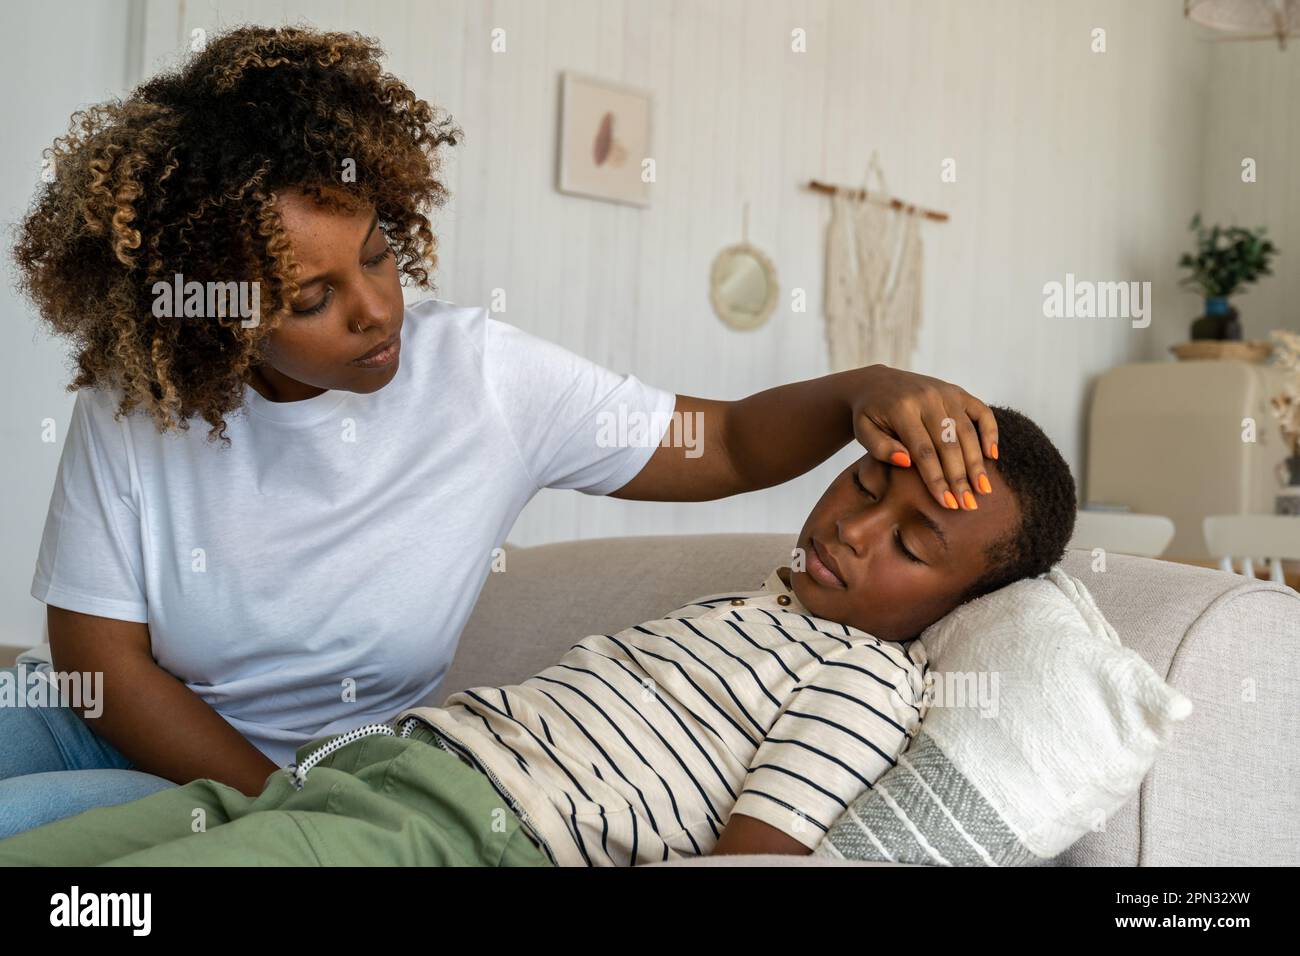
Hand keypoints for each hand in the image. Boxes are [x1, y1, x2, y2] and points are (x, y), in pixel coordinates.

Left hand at [847, 364, 998, 510]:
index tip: (946, 503)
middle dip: (960, 477)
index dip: (937, 479)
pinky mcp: (958, 391)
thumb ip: (881, 448)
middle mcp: (928, 398)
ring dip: (977, 462)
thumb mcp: (864, 431)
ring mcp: (945, 392)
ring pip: (967, 431)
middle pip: (949, 443)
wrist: (876, 383)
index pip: (924, 451)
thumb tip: (907, 462)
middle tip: (969, 504)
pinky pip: (981, 411)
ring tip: (983, 489)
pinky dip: (990, 432)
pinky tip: (992, 456)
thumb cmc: (870, 415)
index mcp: (902, 409)